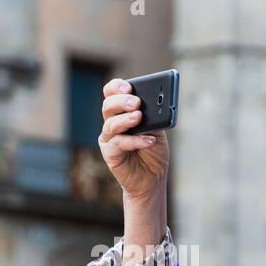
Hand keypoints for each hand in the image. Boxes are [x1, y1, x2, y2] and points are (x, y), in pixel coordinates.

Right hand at [99, 78, 169, 201]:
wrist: (153, 178)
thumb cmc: (153, 152)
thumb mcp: (157, 130)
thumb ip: (153, 118)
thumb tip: (155, 105)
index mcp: (122, 112)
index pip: (112, 93)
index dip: (117, 87)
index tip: (128, 87)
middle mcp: (112, 122)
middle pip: (108, 105)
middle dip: (122, 101)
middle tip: (136, 103)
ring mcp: (109, 138)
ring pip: (111, 123)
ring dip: (126, 119)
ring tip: (139, 117)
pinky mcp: (110, 153)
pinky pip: (118, 144)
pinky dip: (134, 141)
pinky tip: (148, 140)